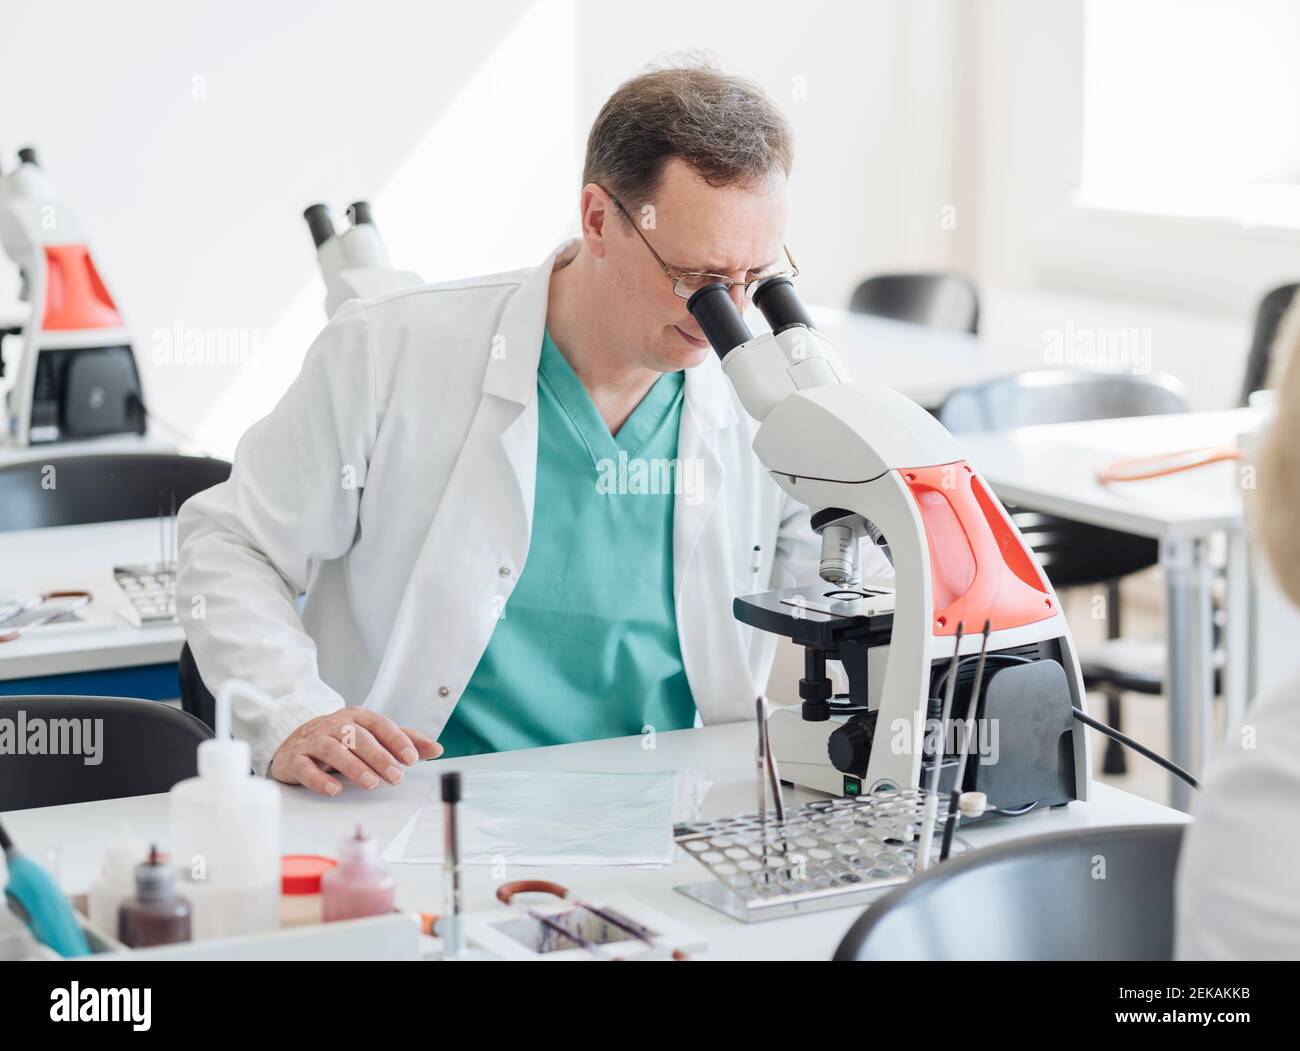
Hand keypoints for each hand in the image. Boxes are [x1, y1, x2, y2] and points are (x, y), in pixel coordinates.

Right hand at [270, 707, 442, 795]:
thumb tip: (437, 749)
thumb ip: (404, 741)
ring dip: (354, 767)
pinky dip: (320, 779)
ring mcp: (314, 741)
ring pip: (333, 750)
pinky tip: (335, 790)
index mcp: (356, 717)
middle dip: (379, 757)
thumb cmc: (341, 739)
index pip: (379, 725)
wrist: (295, 740)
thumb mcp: (373, 736)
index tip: (412, 758)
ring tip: (371, 783)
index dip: (396, 740)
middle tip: (396, 776)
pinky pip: (306, 767)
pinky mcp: (295, 759)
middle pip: (358, 738)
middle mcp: (335, 725)